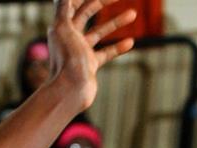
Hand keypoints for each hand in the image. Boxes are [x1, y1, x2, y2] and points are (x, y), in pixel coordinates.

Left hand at [47, 0, 136, 114]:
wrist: (71, 90)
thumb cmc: (67, 60)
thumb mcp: (62, 28)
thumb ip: (63, 8)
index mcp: (63, 25)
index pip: (74, 3)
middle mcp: (71, 36)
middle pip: (88, 13)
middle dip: (103, 2)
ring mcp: (82, 50)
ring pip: (100, 32)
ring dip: (117, 22)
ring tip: (133, 13)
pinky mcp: (91, 65)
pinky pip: (106, 53)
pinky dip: (118, 47)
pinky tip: (131, 42)